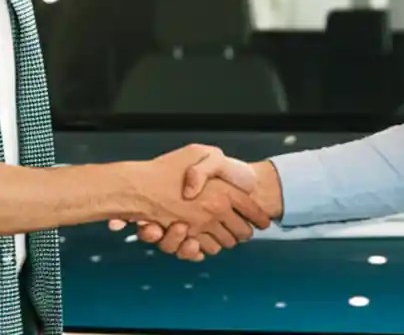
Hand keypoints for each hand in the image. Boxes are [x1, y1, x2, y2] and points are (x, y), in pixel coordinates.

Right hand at [120, 145, 269, 257]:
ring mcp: (201, 227)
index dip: (260, 217)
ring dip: (227, 241)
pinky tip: (205, 240)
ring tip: (227, 234)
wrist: (138, 187)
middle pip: (242, 232)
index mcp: (224, 191)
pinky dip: (207, 248)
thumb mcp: (198, 151)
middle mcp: (216, 211)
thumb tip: (228, 181)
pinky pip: (205, 251)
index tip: (264, 222)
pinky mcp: (187, 239)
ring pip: (225, 244)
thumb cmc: (167, 168)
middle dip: (245, 232)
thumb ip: (217, 162)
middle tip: (245, 229)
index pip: (253, 210)